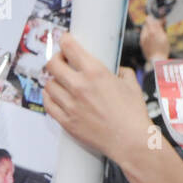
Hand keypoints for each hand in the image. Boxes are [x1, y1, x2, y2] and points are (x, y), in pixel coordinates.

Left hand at [43, 34, 153, 164]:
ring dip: (53, 80)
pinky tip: (55, 96)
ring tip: (60, 82)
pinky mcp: (66, 121)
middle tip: (61, 62)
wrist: (130, 141)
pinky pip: (48, 105)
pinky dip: (49, 97)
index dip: (64, 40)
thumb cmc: (133, 114)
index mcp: (95, 72)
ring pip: (48, 85)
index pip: (69, 47)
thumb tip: (117, 71)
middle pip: (52, 64)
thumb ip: (122, 72)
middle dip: (56, 59)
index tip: (64, 40)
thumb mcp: (131, 85)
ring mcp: (70, 105)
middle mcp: (79, 86)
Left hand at [140, 16, 169, 63]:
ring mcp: (142, 38)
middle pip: (146, 23)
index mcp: (152, 31)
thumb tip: (160, 20)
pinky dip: (147, 35)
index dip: (154, 19)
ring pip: (144, 29)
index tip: (159, 21)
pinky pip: (143, 35)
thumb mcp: (164, 37)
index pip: (149, 19)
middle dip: (152, 24)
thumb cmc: (163, 50)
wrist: (156, 60)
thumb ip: (160, 28)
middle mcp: (145, 34)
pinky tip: (152, 39)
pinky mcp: (141, 43)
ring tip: (155, 34)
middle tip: (158, 27)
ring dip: (149, 29)